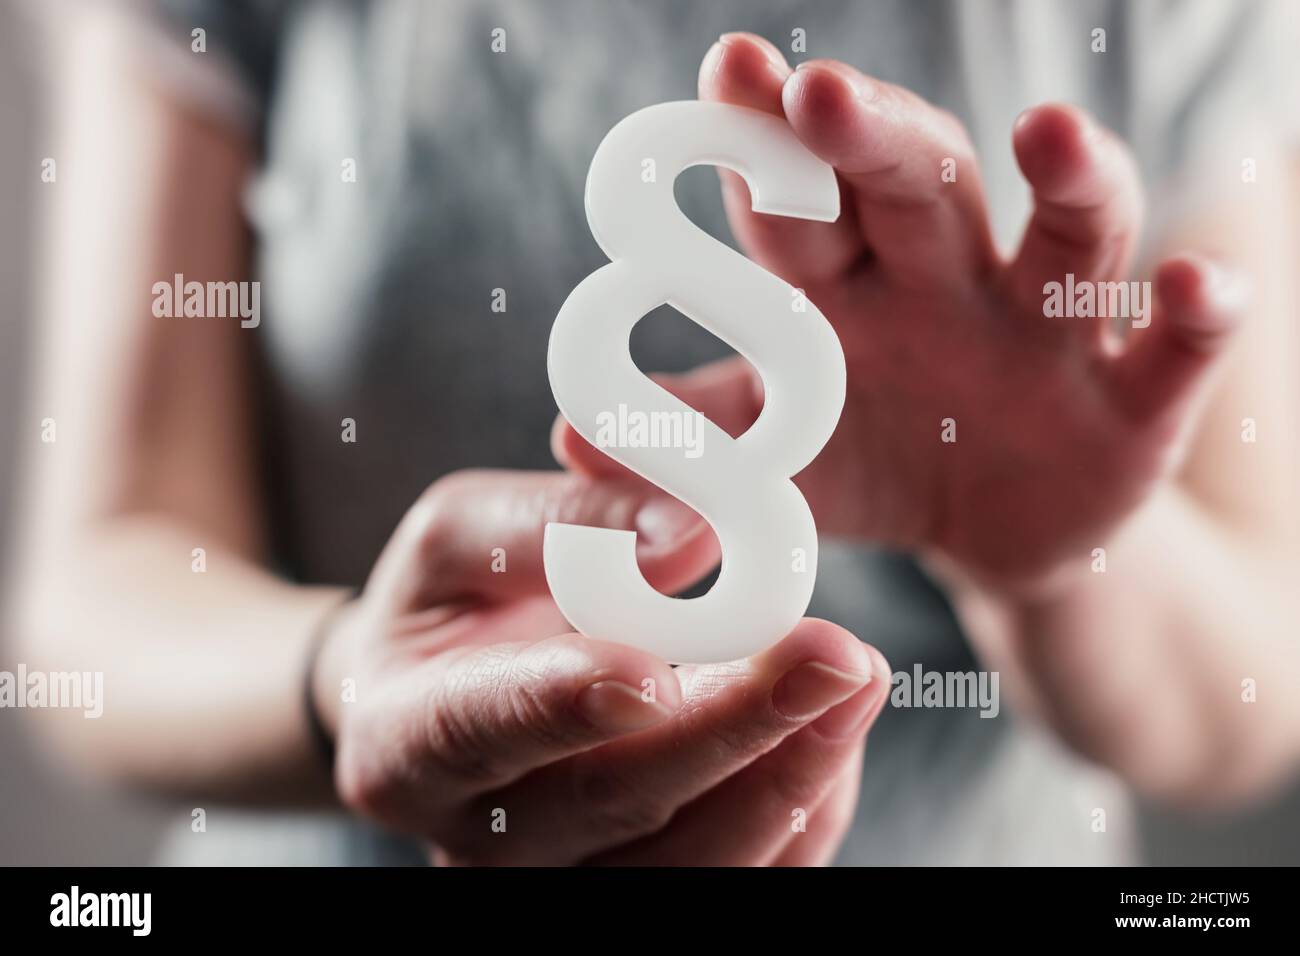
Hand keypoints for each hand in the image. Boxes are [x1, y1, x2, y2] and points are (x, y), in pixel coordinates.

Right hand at [315, 469, 890, 864]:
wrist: (444, 698)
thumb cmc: (452, 604)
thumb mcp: (464, 533)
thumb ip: (568, 521)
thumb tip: (691, 535)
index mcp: (407, 739)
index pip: (480, 728)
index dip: (566, 705)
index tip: (654, 672)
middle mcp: (481, 837)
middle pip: (616, 803)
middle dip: (735, 729)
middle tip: (835, 656)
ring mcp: (566, 878)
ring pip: (693, 862)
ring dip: (791, 772)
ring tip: (859, 677)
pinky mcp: (639, 884)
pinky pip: (742, 878)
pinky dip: (802, 808)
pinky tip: (835, 731)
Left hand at [555, 33, 1247, 593]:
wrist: (985, 530)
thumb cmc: (867, 463)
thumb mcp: (772, 458)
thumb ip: (689, 438)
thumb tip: (571, 431)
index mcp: (843, 287)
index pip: (799, 200)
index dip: (764, 139)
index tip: (726, 68)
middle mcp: (945, 280)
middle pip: (921, 184)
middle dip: (878, 136)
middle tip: (828, 92)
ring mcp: (1045, 330)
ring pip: (1066, 231)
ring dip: (1069, 176)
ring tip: (1048, 133)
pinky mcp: (1133, 397)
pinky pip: (1176, 344)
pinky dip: (1194, 311)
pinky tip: (1193, 286)